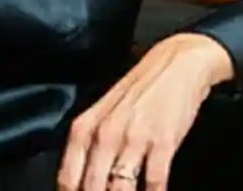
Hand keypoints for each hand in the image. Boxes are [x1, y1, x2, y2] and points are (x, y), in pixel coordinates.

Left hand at [56, 33, 234, 190]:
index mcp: (84, 130)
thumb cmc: (137, 93)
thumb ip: (88, 148)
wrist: (174, 65)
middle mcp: (104, 135)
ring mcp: (133, 139)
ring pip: (120, 189)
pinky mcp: (163, 142)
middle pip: (92, 187)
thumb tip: (79, 182)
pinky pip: (154, 182)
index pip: (68, 179)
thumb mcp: (101, 116)